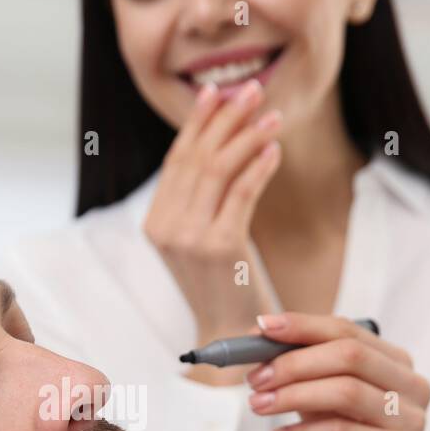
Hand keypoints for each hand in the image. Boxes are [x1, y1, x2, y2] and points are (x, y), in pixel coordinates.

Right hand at [143, 79, 282, 384]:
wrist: (228, 340)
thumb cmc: (222, 288)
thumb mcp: (198, 242)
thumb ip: (198, 201)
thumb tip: (216, 144)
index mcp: (155, 223)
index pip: (176, 159)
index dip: (198, 122)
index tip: (217, 92)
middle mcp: (166, 227)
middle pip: (196, 157)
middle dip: (225, 117)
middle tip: (251, 89)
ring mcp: (190, 238)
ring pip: (218, 169)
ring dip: (247, 135)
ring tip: (272, 115)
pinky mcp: (220, 247)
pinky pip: (241, 193)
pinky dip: (259, 166)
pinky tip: (274, 149)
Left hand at [245, 312, 429, 430]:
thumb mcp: (325, 405)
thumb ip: (304, 375)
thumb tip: (258, 344)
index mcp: (396, 363)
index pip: (347, 331)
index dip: (303, 326)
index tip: (261, 327)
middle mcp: (411, 386)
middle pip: (349, 355)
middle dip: (293, 363)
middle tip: (255, 378)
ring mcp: (409, 420)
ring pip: (346, 392)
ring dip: (293, 395)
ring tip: (259, 406)